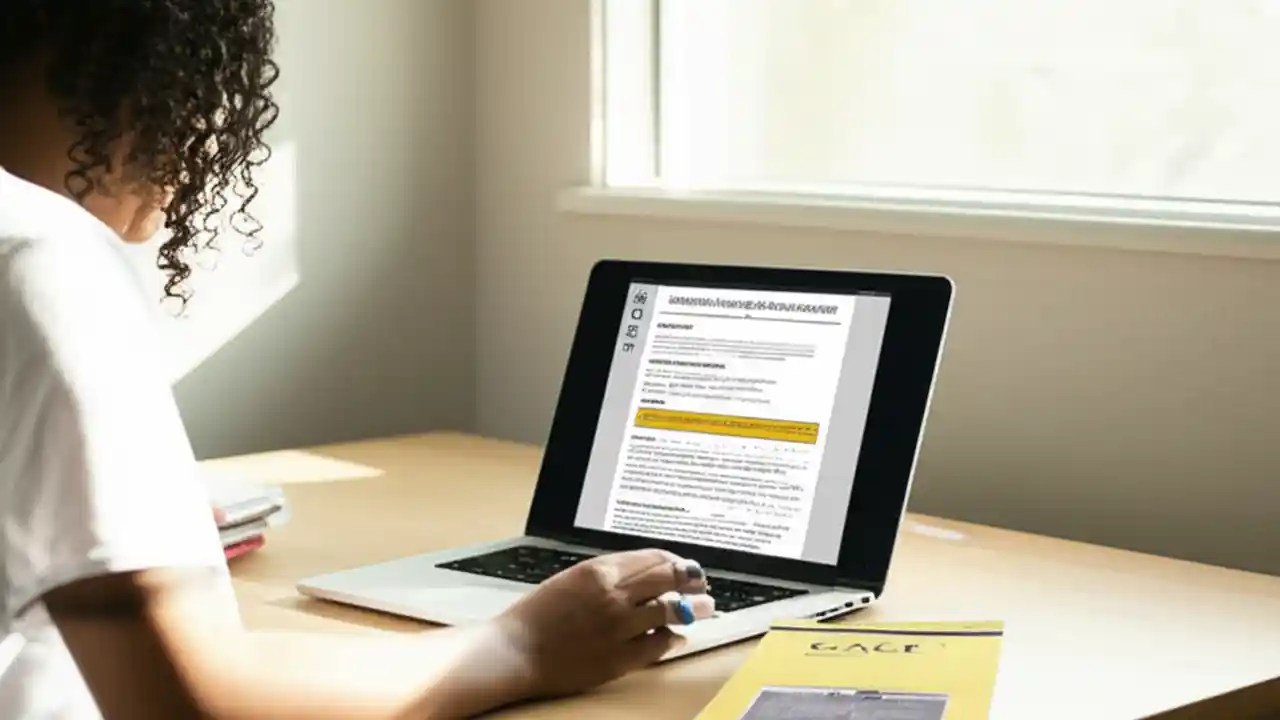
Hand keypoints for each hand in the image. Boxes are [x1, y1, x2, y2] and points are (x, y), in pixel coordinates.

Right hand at [492, 549, 714, 698]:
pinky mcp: (620, 659)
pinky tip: (676, 637)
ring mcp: (619, 628)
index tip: (685, 566)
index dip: (676, 561)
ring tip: (705, 608)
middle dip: (692, 581)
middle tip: (703, 584)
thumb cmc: (538, 614)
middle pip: (669, 581)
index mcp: (600, 571)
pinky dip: (672, 639)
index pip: (654, 559)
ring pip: (672, 612)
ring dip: (693, 609)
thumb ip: (609, 575)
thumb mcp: (573, 579)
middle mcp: (614, 596)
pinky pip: (659, 645)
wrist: (516, 651)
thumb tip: (647, 575)